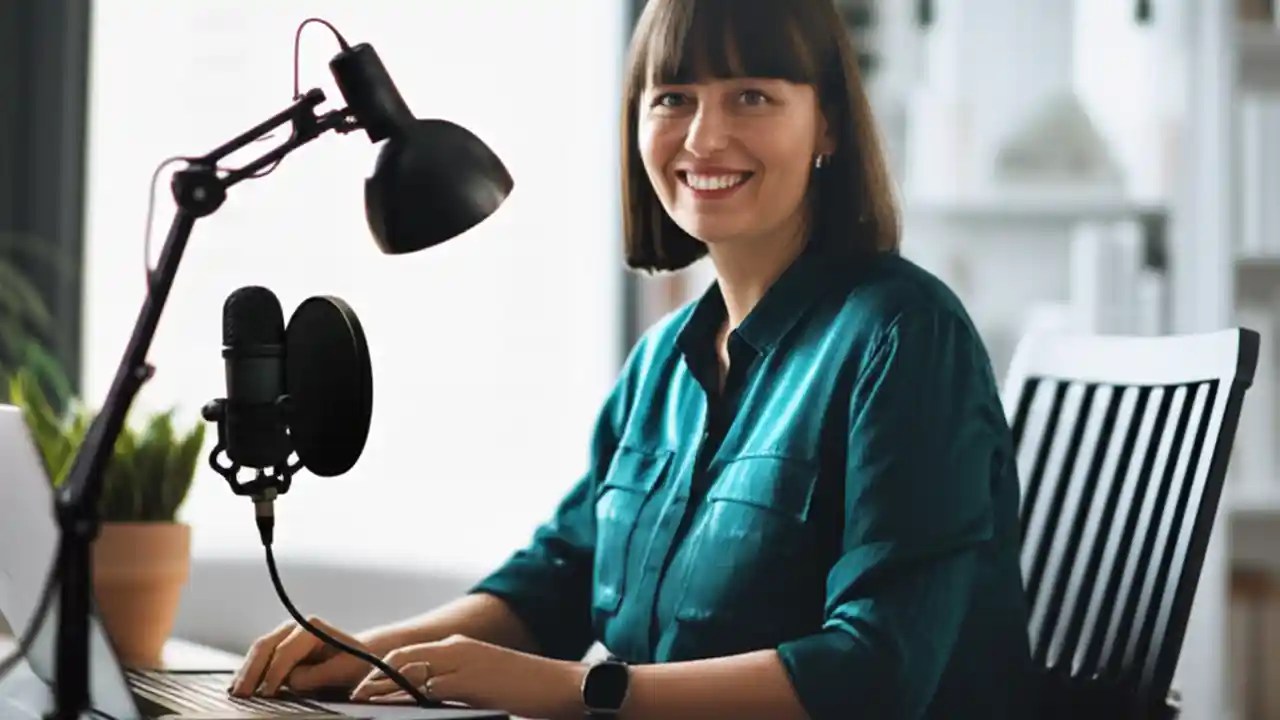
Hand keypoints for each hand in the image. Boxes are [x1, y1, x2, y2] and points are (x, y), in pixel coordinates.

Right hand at [230, 616, 382, 698]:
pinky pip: (258, 658)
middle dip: (252, 672)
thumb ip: (315, 675)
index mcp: (312, 628)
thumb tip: (289, 680)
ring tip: (235, 692)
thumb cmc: (354, 663)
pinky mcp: (277, 649)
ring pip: (258, 651)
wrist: (358, 658)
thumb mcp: (343, 670)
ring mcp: (283, 636)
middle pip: (265, 647)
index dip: (274, 673)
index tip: (267, 694)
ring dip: (245, 672)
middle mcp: (294, 628)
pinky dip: (248, 672)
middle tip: (242, 694)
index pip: (286, 651)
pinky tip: (239, 686)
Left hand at [349, 634, 585, 719]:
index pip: (408, 654)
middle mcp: (455, 648)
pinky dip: (406, 696)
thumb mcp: (482, 682)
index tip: (365, 688)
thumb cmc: (524, 688)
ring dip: (383, 687)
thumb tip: (428, 699)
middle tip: (355, 697)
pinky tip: (393, 706)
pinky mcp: (469, 681)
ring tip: (364, 701)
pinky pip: (428, 688)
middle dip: (375, 678)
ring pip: (410, 671)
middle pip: (402, 659)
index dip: (382, 670)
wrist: (559, 685)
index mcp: (458, 646)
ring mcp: (462, 663)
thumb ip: (454, 686)